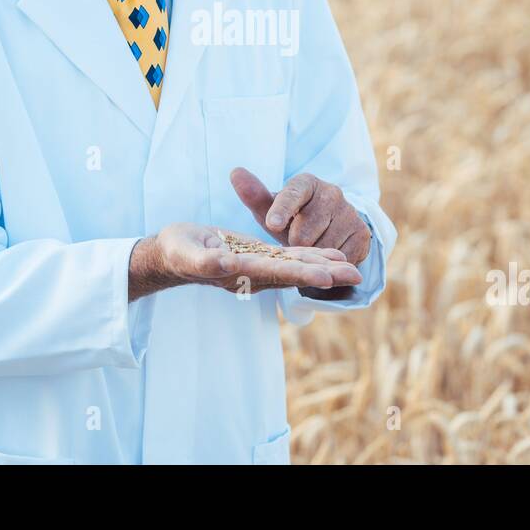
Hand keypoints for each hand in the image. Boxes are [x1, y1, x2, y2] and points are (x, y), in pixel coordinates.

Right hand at [150, 222, 361, 295]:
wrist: (173, 253)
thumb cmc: (177, 251)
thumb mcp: (186, 252)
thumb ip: (204, 259)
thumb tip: (224, 263)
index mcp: (239, 273)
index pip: (276, 273)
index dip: (302, 273)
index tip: (327, 277)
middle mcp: (254, 275)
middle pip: (296, 273)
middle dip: (326, 273)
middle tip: (357, 275)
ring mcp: (259, 267)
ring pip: (298, 266)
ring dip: (326, 267)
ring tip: (355, 268)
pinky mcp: (260, 257)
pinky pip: (290, 258)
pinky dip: (312, 257)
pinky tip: (331, 257)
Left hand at [230, 168, 372, 265]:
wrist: (327, 229)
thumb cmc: (292, 218)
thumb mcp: (271, 209)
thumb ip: (254, 195)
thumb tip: (235, 172)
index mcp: (306, 183)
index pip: (293, 193)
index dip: (283, 209)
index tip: (272, 223)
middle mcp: (331, 192)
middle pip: (305, 231)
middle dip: (295, 243)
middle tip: (295, 239)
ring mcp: (349, 212)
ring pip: (323, 247)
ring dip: (313, 254)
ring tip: (312, 244)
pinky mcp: (361, 232)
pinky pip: (340, 257)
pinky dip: (330, 261)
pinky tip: (327, 252)